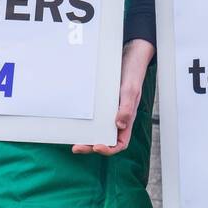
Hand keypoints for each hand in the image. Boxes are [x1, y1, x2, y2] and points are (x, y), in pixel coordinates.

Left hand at [73, 39, 153, 155]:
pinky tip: (77, 124)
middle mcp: (117, 118)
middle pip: (105, 140)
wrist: (128, 58)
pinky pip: (94, 118)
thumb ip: (126, 109)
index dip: (109, 149)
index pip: (120, 143)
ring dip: (87, 137)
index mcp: (127, 119)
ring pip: (98, 131)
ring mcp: (109, 112)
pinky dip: (86, 124)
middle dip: (91, 146)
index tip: (97, 147)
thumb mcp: (130, 91)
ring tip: (75, 140)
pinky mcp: (102, 105)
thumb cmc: (132, 75)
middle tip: (77, 147)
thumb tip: (119, 126)